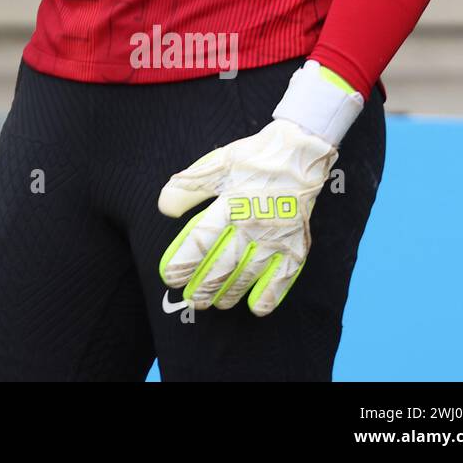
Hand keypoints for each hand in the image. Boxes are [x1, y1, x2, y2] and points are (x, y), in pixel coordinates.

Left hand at [157, 118, 338, 315]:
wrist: (298, 155)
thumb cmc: (251, 160)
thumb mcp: (214, 165)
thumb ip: (187, 187)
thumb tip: (164, 209)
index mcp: (230, 203)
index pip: (201, 240)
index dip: (184, 262)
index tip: (170, 276)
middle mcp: (253, 224)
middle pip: (223, 265)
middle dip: (203, 286)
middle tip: (190, 299)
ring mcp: (276, 237)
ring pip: (248, 274)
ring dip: (229, 293)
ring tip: (214, 304)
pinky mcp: (296, 245)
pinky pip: (284, 277)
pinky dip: (270, 295)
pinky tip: (256, 307)